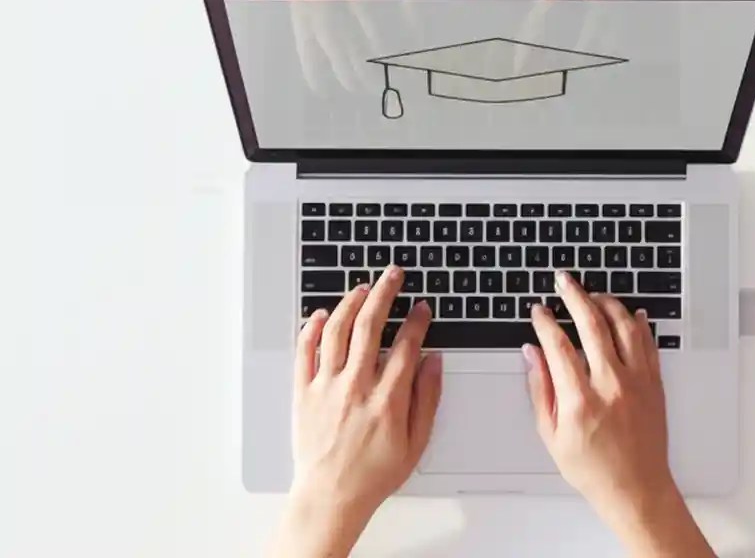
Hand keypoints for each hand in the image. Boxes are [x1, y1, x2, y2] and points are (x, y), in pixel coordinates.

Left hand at [271, 267, 442, 557]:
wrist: (331, 496)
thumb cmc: (374, 474)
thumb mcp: (416, 442)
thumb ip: (427, 398)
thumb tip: (433, 362)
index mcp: (388, 399)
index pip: (406, 345)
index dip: (416, 320)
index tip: (421, 307)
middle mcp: (356, 387)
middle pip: (370, 326)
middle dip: (385, 294)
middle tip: (392, 276)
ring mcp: (327, 387)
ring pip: (337, 332)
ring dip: (350, 303)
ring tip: (362, 288)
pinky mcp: (304, 393)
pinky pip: (304, 352)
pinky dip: (311, 329)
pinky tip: (320, 314)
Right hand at [525, 272, 714, 556]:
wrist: (636, 487)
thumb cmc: (593, 468)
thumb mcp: (552, 435)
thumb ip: (540, 390)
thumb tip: (532, 353)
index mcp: (580, 400)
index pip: (558, 345)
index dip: (545, 321)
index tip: (538, 310)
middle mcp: (611, 385)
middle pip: (592, 324)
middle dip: (574, 295)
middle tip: (563, 280)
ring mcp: (637, 381)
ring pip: (624, 326)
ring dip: (607, 303)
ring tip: (592, 294)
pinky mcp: (654, 382)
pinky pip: (648, 342)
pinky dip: (637, 322)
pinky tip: (628, 313)